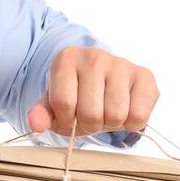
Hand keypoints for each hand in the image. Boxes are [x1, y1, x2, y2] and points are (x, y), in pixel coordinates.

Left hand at [26, 46, 158, 138]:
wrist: (102, 80)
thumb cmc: (76, 94)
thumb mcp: (53, 103)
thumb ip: (42, 114)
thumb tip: (35, 124)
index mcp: (66, 59)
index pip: (64, 103)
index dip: (65, 121)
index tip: (68, 117)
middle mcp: (94, 56)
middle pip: (90, 113)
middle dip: (89, 124)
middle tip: (90, 116)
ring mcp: (121, 64)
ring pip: (116, 114)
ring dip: (111, 124)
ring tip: (106, 112)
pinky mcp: (144, 75)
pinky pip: (139, 115)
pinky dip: (131, 123)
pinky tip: (125, 110)